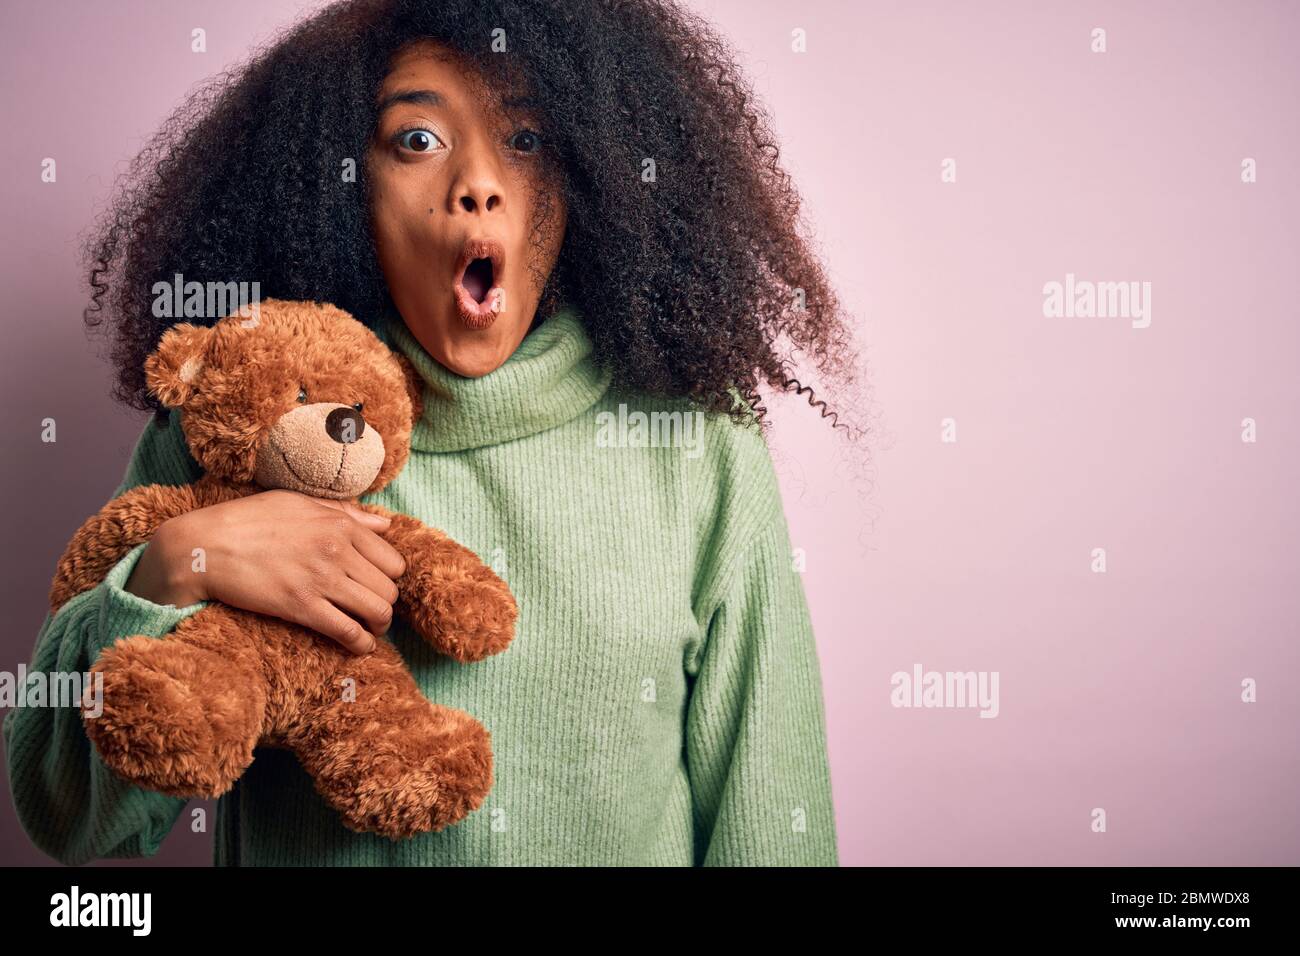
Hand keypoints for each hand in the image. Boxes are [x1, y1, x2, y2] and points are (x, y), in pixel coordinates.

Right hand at [126, 489, 405, 654]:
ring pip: (377, 611)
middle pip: (389, 589)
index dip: (390, 578)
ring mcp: (320, 579)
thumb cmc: (247, 520)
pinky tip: (360, 647)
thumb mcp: (298, 504)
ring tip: (369, 629)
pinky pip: (348, 631)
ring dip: (378, 625)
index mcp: (339, 524)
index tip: (378, 585)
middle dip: (385, 603)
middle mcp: (337, 550)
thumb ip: (345, 513)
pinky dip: (361, 644)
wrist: (203, 546)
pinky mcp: (300, 607)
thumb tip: (384, 522)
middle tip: (373, 610)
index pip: (393, 560)